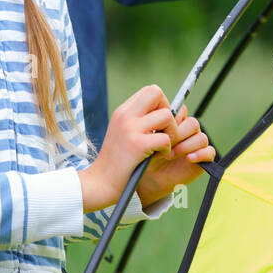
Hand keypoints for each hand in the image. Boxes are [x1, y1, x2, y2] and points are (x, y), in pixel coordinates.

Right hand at [79, 84, 178, 212]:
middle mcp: (125, 115)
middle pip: (157, 92)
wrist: (101, 182)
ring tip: (162, 146)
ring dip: (172, 132)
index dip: (161, 104)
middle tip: (164, 129)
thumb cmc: (117, 161)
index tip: (159, 123)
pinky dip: (166, 149)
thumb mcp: (123, 133)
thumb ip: (139, 120)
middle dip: (168, 110)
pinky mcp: (136, 145)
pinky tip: (157, 156)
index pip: (150, 90)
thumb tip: (167, 111)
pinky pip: (165, 139)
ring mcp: (130, 128)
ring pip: (166, 116)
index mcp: (122, 111)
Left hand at [136, 105, 214, 208]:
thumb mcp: (146, 138)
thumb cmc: (145, 155)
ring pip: (200, 137)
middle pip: (192, 123)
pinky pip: (210, 151)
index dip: (172, 119)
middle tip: (163, 146)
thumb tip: (159, 114)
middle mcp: (187, 131)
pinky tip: (188, 158)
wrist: (148, 178)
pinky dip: (200, 154)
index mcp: (175, 121)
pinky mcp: (203, 158)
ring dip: (185, 146)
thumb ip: (154, 123)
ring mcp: (195, 144)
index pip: (181, 110)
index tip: (158, 130)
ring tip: (169, 155)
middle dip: (177, 135)